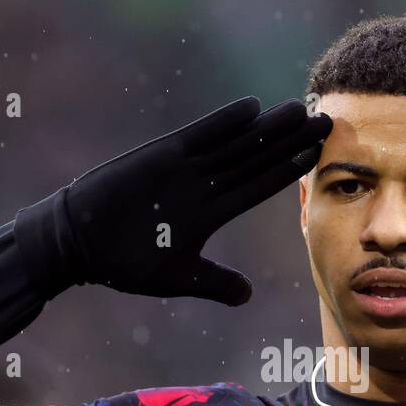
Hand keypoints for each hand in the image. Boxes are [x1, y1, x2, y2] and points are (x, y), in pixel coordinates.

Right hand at [35, 97, 330, 305]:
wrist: (79, 243)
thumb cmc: (122, 261)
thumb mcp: (176, 276)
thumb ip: (213, 282)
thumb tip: (247, 296)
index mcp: (209, 211)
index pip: (258, 185)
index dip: (289, 169)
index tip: (319, 155)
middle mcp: (202, 184)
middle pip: (255, 158)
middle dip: (290, 141)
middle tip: (326, 120)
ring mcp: (183, 168)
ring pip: (234, 144)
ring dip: (266, 128)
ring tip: (299, 109)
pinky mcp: (161, 156)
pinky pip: (199, 137)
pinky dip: (223, 123)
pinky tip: (252, 109)